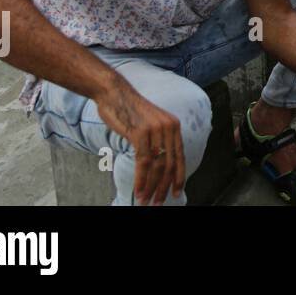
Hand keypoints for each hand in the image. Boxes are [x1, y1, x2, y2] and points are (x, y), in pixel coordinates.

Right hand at [97, 82, 185, 205]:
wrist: (115, 93)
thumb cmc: (129, 111)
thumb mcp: (151, 124)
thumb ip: (158, 140)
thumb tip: (160, 163)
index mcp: (174, 126)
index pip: (180, 157)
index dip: (179, 177)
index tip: (178, 192)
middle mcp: (169, 127)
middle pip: (170, 164)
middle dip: (164, 187)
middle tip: (159, 203)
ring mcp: (156, 130)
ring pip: (157, 166)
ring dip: (151, 187)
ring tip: (146, 201)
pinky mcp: (141, 132)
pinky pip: (143, 162)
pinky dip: (141, 180)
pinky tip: (138, 191)